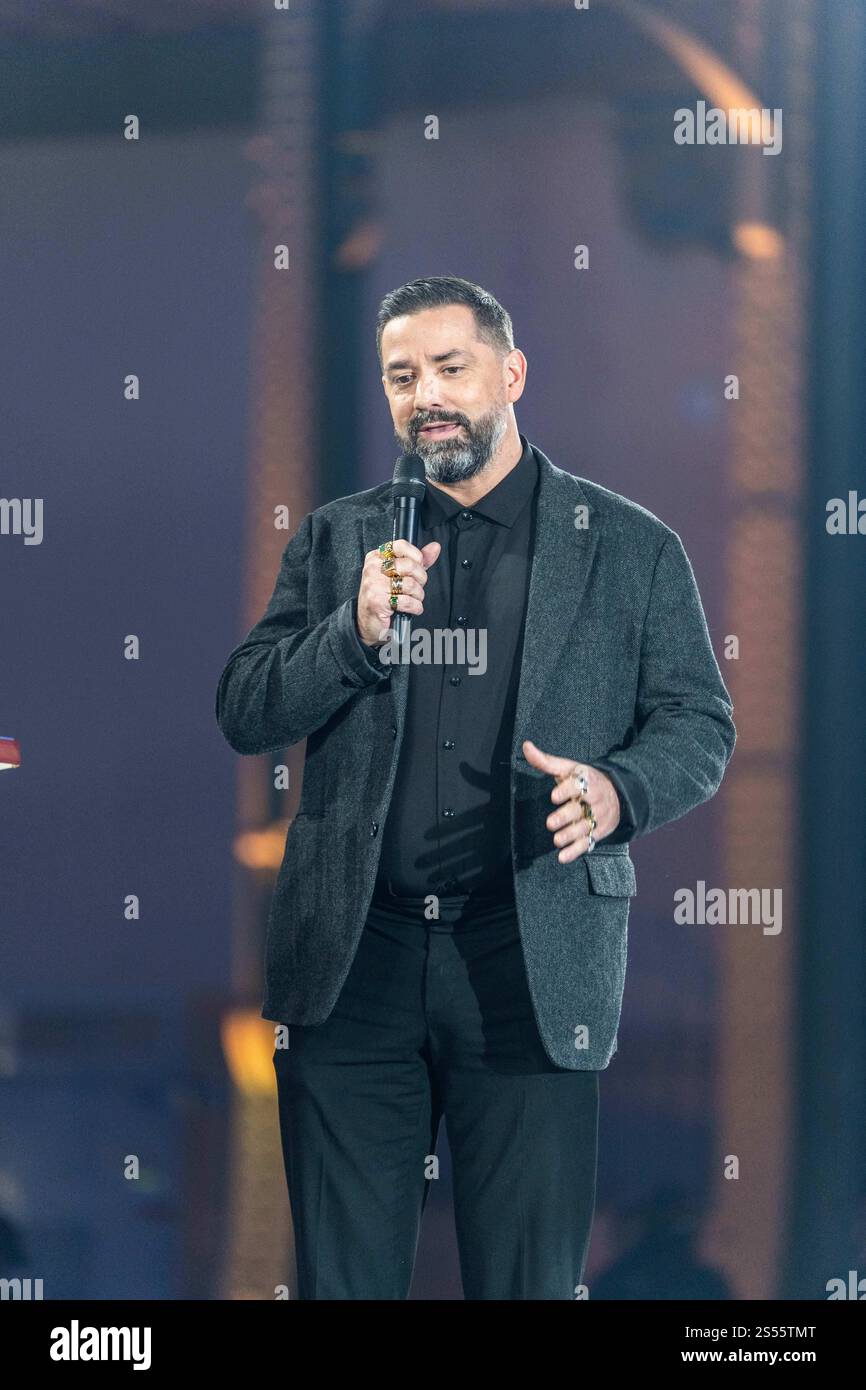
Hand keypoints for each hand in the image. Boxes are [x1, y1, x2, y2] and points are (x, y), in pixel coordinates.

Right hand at [356, 538, 440, 646]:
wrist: (368, 621)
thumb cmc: (383, 597)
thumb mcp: (400, 574)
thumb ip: (418, 560)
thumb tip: (435, 547)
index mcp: (377, 557)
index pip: (401, 545)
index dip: (416, 556)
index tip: (418, 566)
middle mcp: (373, 568)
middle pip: (410, 565)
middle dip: (420, 579)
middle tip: (416, 586)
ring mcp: (374, 585)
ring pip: (410, 584)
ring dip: (418, 595)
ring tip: (412, 599)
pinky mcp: (377, 601)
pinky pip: (407, 601)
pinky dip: (415, 607)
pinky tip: (411, 608)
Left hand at [522, 739, 621, 861]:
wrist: (617, 794)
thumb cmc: (584, 779)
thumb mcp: (569, 768)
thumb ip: (546, 761)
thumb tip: (526, 746)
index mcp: (587, 780)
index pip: (578, 785)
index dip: (566, 790)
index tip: (554, 797)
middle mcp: (594, 799)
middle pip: (580, 809)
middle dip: (566, 816)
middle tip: (550, 823)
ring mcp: (597, 817)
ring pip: (584, 828)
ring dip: (570, 835)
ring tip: (556, 840)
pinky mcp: (598, 832)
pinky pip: (588, 843)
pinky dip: (576, 851)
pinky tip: (562, 857)